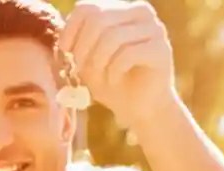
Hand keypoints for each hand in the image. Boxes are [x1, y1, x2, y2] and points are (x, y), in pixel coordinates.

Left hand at [58, 0, 177, 131]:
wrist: (139, 108)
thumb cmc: (110, 82)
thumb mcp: (87, 60)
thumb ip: (76, 43)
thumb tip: (62, 37)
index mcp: (121, 9)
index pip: (87, 7)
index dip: (70, 30)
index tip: (64, 52)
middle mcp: (140, 12)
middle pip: (98, 19)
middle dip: (83, 48)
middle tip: (80, 69)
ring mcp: (154, 29)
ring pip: (113, 36)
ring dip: (98, 62)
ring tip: (99, 77)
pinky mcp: (161, 49)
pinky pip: (128, 54)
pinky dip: (114, 71)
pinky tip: (113, 81)